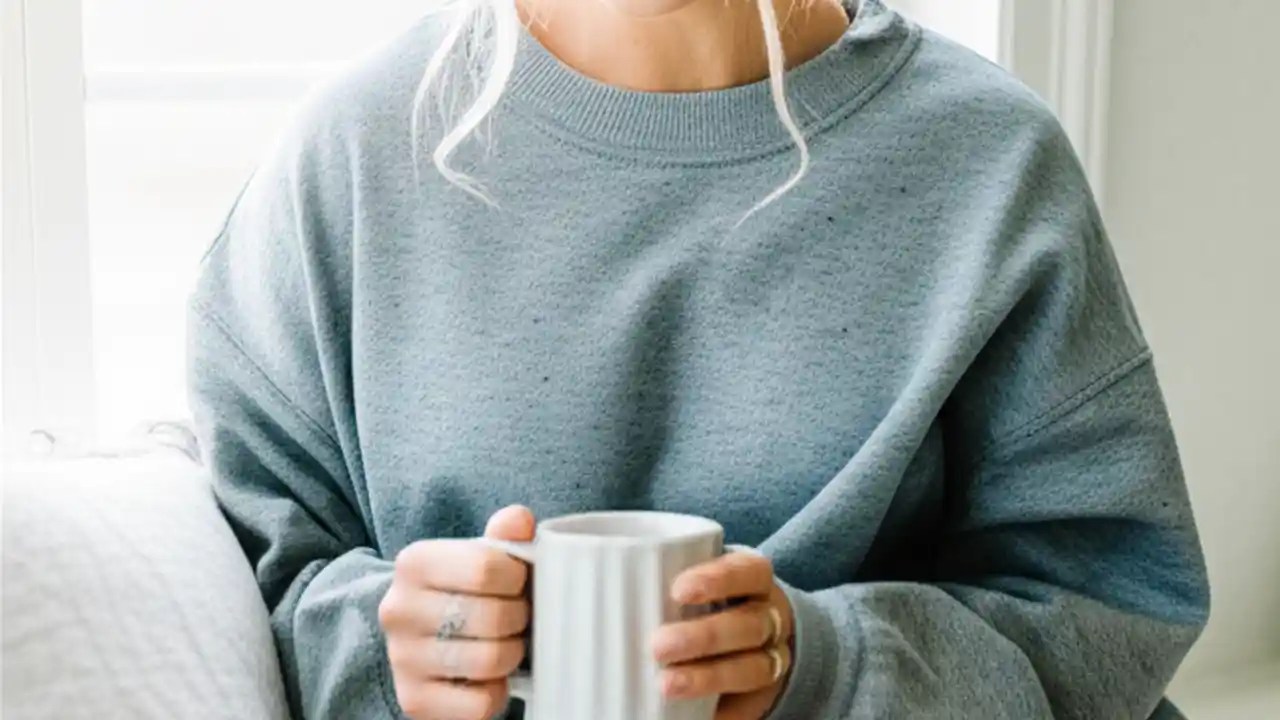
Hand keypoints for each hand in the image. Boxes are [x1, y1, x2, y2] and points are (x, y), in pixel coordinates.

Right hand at [379, 505, 533, 719]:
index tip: (517, 582)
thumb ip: (505, 536)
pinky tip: (489, 677)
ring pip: (490, 660)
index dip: (518, 578)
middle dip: (520, 618)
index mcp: (414, 562)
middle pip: (492, 616)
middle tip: (518, 618)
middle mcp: (398, 609)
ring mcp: (402, 658)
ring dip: (513, 654)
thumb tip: (520, 520)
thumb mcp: (483, 556)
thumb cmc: (468, 592)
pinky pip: (482, 702)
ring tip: (507, 643)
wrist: (424, 638)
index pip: (485, 568)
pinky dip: (498, 692)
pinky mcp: (414, 700)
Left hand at [652, 551, 794, 719]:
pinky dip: (722, 715)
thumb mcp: (693, 578)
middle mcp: (770, 618)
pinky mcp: (763, 696)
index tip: (678, 590)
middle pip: (748, 626)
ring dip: (709, 678)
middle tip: (658, 646)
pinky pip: (747, 708)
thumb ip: (653, 577)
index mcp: (754, 580)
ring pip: (753, 668)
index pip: (748, 572)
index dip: (719, 579)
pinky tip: (694, 717)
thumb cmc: (706, 600)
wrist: (755, 638)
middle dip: (704, 637)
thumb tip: (579, 583)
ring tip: (666, 685)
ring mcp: (773, 658)